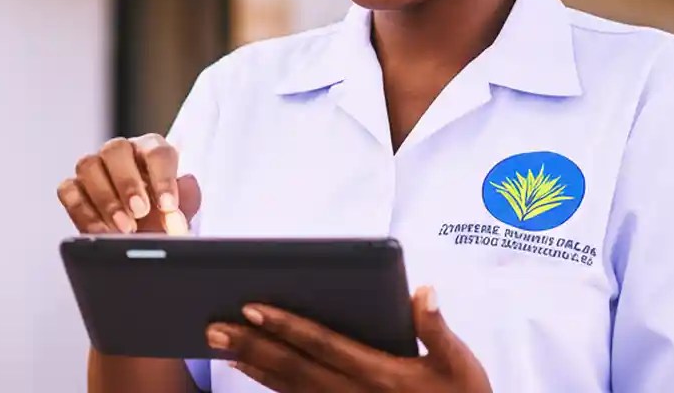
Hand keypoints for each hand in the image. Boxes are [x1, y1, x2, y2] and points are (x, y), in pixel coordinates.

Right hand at [57, 134, 201, 234]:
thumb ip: (184, 207)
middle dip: (127, 183)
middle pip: (115, 150)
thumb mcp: (179, 213)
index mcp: (151, 150)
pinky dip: (84, 212)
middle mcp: (121, 153)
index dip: (163, 178)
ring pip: (88, 166)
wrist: (139, 242)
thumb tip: (176, 210)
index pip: (156, 152)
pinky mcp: (73, 188)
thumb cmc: (160, 218)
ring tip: (124, 227)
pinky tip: (102, 232)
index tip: (168, 206)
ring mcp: (94, 168)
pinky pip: (68, 190)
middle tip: (140, 212)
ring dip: (105, 198)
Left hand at [207, 286, 491, 392]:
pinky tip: (247, 367)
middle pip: (294, 366)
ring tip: (219, 343)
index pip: (323, 344)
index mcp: (380, 373)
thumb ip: (437, 329)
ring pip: (289, 387)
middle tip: (213, 325)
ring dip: (252, 364)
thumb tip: (423, 291)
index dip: (286, 326)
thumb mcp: (460, 365)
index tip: (252, 307)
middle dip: (253, 344)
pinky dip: (269, 384)